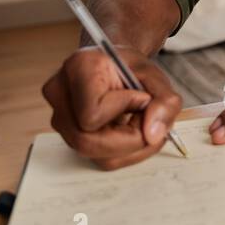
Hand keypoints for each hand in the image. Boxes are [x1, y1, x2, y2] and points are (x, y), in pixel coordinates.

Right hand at [42, 45, 182, 170]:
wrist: (116, 65)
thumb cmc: (131, 67)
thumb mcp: (156, 76)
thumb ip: (164, 101)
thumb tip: (153, 135)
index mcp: (79, 68)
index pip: (92, 113)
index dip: (124, 109)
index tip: (141, 96)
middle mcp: (60, 94)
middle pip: (87, 142)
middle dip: (129, 139)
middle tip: (149, 119)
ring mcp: (60, 118)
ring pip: (95, 156)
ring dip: (130, 147)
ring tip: (142, 123)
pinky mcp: (68, 136)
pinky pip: (99, 159)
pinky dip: (124, 151)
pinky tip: (132, 131)